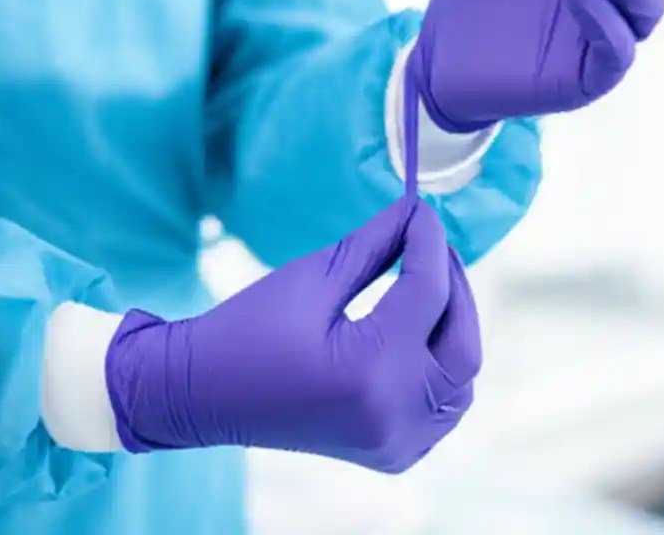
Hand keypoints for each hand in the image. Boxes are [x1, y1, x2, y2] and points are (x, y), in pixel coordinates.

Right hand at [105, 199, 479, 473]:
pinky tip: (418, 336)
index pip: (428, 293)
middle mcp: (393, 415)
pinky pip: (441, 410)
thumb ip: (376, 244)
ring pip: (461, 382)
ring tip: (427, 289)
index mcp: (370, 370)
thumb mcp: (313, 276)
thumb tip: (417, 212)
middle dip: (456, 289)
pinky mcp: (391, 453)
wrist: (200, 394)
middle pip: (463, 345)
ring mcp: (396, 443)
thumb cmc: (247, 329)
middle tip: (432, 246)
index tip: (423, 210)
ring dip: (454, 331)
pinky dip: (441, 371)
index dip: (430, 242)